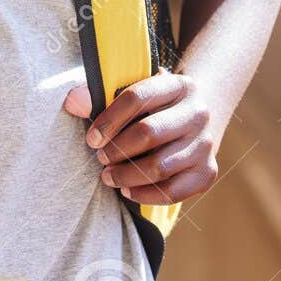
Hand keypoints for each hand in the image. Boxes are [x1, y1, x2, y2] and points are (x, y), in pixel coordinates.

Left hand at [61, 70, 222, 204]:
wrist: (194, 124)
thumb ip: (100, 95)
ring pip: (159, 167)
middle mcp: (199, 112)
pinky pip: (173, 192)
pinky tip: (127, 191)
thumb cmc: (153, 109)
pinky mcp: (207, 172)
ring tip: (108, 177)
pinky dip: (144, 195)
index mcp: (179, 85)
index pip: (137, 97)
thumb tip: (73, 102)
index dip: (108, 120)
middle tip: (100, 158)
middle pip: (148, 133)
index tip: (91, 139)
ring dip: (126, 176)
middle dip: (116, 149)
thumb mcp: (133, 93)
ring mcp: (206, 144)